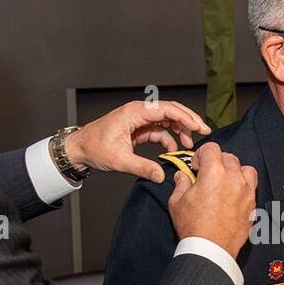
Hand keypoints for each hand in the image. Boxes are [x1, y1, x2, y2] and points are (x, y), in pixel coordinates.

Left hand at [67, 100, 210, 182]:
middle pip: (170, 110)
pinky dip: (169, 139)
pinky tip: (174, 151)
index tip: (199, 127)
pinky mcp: (139, 129)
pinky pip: (160, 131)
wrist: (80, 149)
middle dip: (188, 120)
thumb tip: (162, 175)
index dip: (185, 117)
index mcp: (134, 112)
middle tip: (204, 131)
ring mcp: (140, 120)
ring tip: (189, 145)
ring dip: (179, 131)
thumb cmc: (94, 147)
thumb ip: (142, 167)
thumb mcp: (119, 160)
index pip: (166, 109)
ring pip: (167, 120)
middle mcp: (139, 112)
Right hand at [167, 141, 257, 256]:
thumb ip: (181, 184)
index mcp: (214, 173)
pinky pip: (252, 188)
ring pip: (246, 169)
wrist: (211, 250)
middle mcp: (233, 179)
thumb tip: (182, 176)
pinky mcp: (252, 205)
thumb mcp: (177, 202)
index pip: (211, 148)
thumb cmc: (194, 228)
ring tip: (225, 182)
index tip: (196, 166)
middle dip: (217, 162)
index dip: (201, 154)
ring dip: (235, 171)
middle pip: (229, 157)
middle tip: (207, 175)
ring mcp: (246, 192)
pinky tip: (232, 196)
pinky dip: (243, 187)